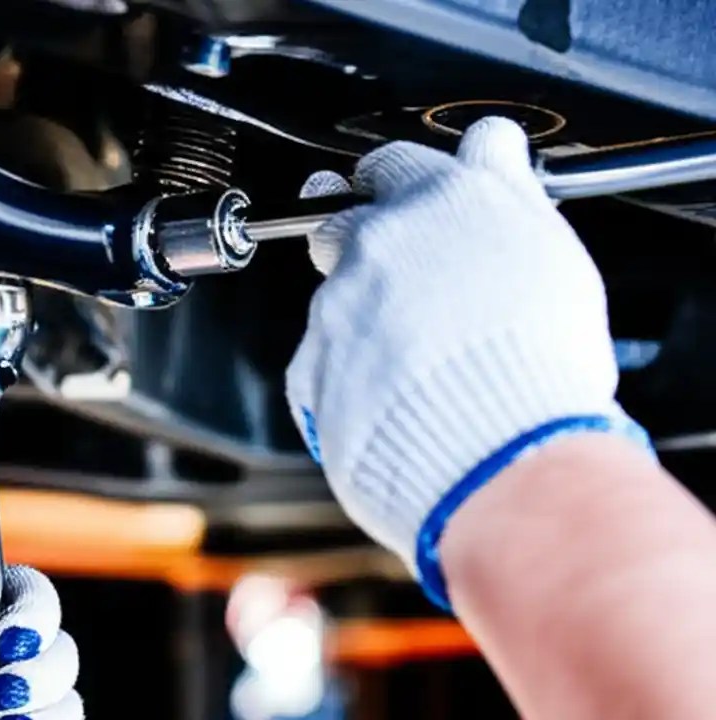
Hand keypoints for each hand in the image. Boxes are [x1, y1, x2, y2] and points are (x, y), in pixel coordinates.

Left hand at [286, 117, 648, 605]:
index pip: (402, 160)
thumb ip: (507, 201)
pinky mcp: (310, 362)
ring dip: (361, 316)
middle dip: (362, 238)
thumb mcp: (553, 257)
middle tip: (397, 272)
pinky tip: (391, 399)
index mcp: (445, 200)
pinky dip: (348, 374)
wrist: (502, 456)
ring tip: (415, 362)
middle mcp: (381, 241)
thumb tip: (491, 155)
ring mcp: (338, 301)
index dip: (403, 178)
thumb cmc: (543, 366)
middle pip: (344, 216)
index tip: (408, 192)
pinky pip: (321, 359)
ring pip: (333, 294)